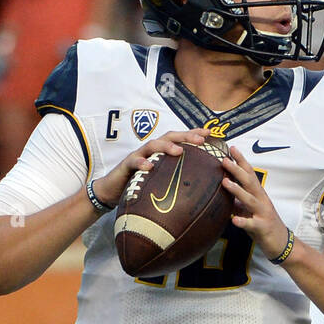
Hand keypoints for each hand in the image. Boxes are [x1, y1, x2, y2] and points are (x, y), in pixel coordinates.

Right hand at [90, 128, 209, 208]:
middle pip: (169, 137)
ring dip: (166, 146)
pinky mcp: (126, 165)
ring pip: (153, 145)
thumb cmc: (139, 185)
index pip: (179, 139)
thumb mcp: (160, 182)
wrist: (112, 191)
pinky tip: (149, 167)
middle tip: (201, 140)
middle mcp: (151, 150)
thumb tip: (199, 190)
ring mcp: (138, 156)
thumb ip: (175, 180)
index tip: (210, 132)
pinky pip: (134, 161)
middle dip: (185, 136)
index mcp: (161, 153)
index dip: (193, 134)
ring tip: (179, 151)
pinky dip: (141, 163)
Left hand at [221, 146, 289, 259]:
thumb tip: (223, 192)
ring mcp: (262, 214)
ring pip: (249, 200)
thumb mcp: (250, 210)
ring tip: (225, 183)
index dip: (241, 161)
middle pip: (249, 182)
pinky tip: (234, 220)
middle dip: (237, 170)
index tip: (231, 149)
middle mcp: (261, 200)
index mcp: (258, 194)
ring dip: (237, 190)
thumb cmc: (263, 225)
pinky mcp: (262, 228)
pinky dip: (243, 222)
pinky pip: (252, 224)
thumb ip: (238, 201)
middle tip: (224, 160)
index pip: (249, 174)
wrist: (282, 243)